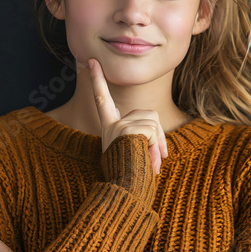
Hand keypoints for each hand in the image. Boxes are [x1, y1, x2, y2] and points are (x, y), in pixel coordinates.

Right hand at [87, 57, 167, 174]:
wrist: (124, 190)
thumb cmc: (129, 177)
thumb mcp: (131, 154)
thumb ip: (139, 140)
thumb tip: (158, 145)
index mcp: (109, 127)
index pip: (102, 99)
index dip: (97, 80)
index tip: (91, 61)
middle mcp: (112, 124)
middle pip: (149, 115)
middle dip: (158, 136)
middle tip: (158, 158)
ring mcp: (120, 125)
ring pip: (154, 122)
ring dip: (159, 144)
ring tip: (151, 162)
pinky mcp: (128, 129)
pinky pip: (154, 131)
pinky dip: (158, 146)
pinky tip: (150, 160)